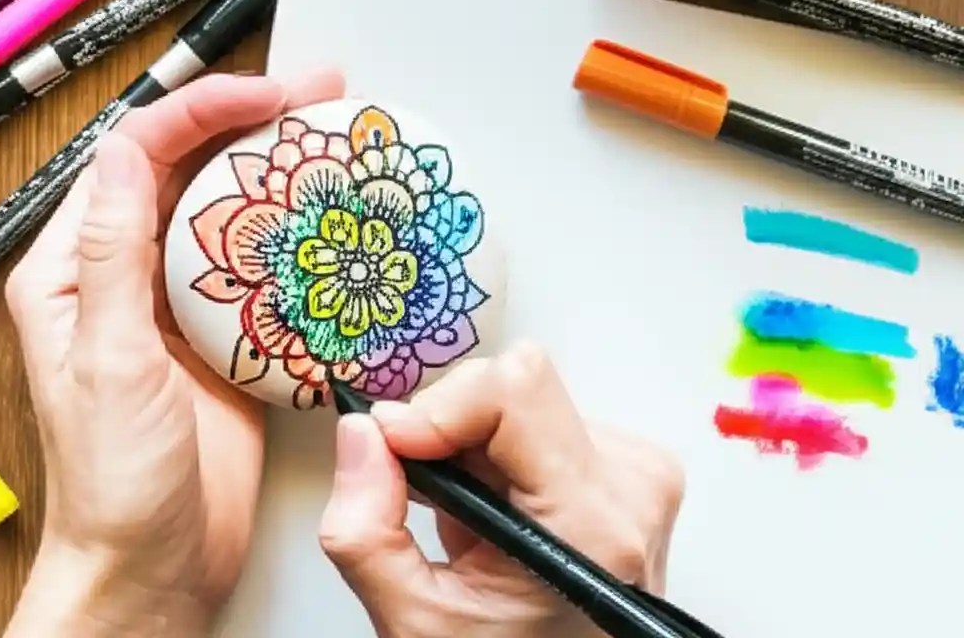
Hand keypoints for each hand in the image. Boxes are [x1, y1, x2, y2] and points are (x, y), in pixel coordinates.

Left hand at [4, 69, 345, 636]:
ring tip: (335, 140)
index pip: (136, 156)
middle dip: (251, 124)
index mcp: (74, 270)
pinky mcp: (227, 341)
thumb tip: (126, 150)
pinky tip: (334, 223)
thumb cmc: (112, 484)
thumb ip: (115, 254)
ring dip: (280, 174)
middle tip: (320, 96)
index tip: (268, 96)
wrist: (153, 566)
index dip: (202, 111)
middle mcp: (124, 278)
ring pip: (231, 214)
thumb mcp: (107, 360)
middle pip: (189, 172)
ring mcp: (180, 308)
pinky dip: (299, 241)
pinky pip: (264, 272)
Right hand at [319, 342, 685, 637]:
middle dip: (448, 430)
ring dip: (473, 447)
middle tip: (426, 496)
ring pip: (522, 401)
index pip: (515, 390)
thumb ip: (367, 532)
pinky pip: (541, 420)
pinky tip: (495, 512)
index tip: (395, 444)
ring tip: (467, 519)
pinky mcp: (634, 467)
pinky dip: (500, 455)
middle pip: (514, 387)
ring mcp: (640, 474)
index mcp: (591, 526)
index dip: (439, 407)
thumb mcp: (416, 623)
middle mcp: (632, 487)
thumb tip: (360, 432)